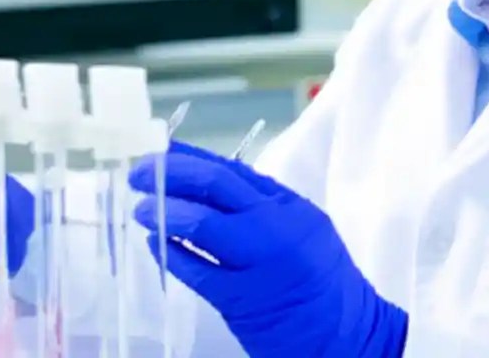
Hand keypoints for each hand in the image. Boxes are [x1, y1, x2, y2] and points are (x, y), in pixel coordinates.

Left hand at [128, 141, 406, 357]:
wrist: (349, 338)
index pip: (230, 168)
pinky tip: (156, 244)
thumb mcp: (301, 229)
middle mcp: (275, 227)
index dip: (188, 156)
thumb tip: (200, 183)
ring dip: (164, 211)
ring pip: (201, 224)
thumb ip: (258, 206)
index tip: (160, 149)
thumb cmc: (321, 284)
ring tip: (141, 209)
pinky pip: (195, 270)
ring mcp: (258, 263)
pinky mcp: (241, 299)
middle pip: (213, 184)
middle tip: (140, 173)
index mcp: (288, 206)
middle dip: (169, 173)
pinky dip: (169, 254)